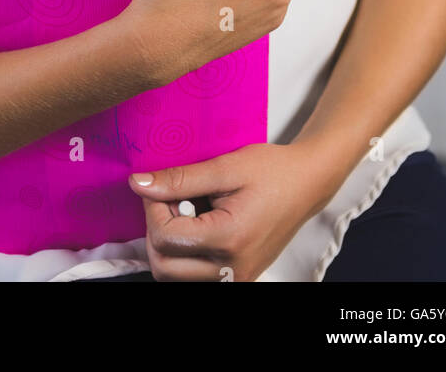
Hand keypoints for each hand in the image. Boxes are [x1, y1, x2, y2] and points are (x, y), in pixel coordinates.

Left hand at [128, 142, 325, 281]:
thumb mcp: (225, 166)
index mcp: (229, 238)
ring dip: (169, 245)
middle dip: (157, 229)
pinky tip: (198, 226)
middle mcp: (233, 269)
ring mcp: (237, 278)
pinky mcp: (238, 278)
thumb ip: (180, 178)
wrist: (306, 184)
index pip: (165, 238)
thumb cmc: (272, 171)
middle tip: (173, 200)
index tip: (161, 186)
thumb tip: (138, 184)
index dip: (152, 208)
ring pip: (175, 276)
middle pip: (164, 266)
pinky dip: (185, 255)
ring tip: (187, 213)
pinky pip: (193, 277)